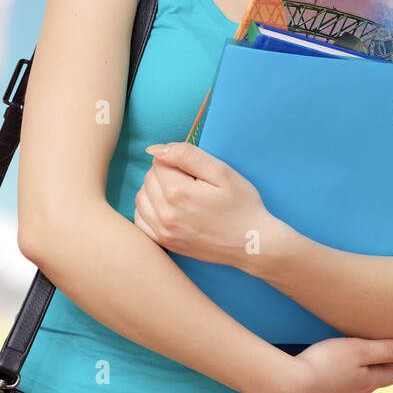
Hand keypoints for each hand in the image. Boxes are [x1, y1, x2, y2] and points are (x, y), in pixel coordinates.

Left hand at [133, 142, 273, 269]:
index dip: (177, 161)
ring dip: (155, 190)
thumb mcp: (223, 173)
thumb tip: (156, 150)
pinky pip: (140, 220)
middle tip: (193, 182)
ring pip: (141, 198)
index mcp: (178, 192)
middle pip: (148, 179)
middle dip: (166, 174)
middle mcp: (165, 214)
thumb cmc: (242, 205)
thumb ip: (188, 155)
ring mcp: (163, 231)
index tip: (196, 171)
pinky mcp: (165, 243)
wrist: (251, 243)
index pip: (159, 163)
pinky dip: (149, 210)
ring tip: (181, 193)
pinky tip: (167, 208)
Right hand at [258, 338, 392, 392]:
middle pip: (376, 377)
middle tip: (383, 345)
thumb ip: (389, 349)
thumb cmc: (326, 364)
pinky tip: (336, 364)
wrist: (290, 385)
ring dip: (362, 367)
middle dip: (382, 363)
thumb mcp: (361, 350)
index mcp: (369, 381)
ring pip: (358, 380)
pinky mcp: (321, 391)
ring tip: (360, 352)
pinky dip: (344, 371)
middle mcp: (356, 391)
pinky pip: (340, 381)